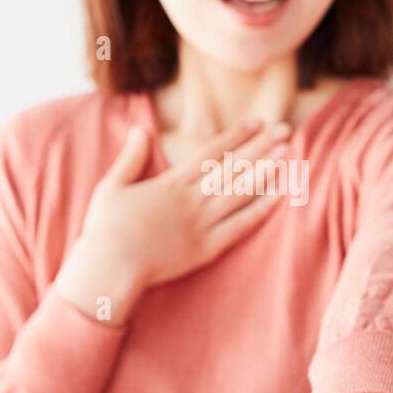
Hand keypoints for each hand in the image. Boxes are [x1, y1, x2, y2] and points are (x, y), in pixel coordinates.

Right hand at [53, 117, 292, 321]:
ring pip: (240, 193)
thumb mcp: (111, 186)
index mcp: (170, 184)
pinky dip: (261, 210)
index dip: (236, 136)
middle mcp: (191, 201)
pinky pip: (240, 226)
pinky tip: (279, 196)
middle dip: (260, 147)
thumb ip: (130, 157)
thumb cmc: (105, 230)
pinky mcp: (206, 249)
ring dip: (266, 172)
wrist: (109, 269)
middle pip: (233, 168)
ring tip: (287, 154)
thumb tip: (140, 128)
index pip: (211, 153)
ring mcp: (201, 225)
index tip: (256, 123)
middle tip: (284, 129)